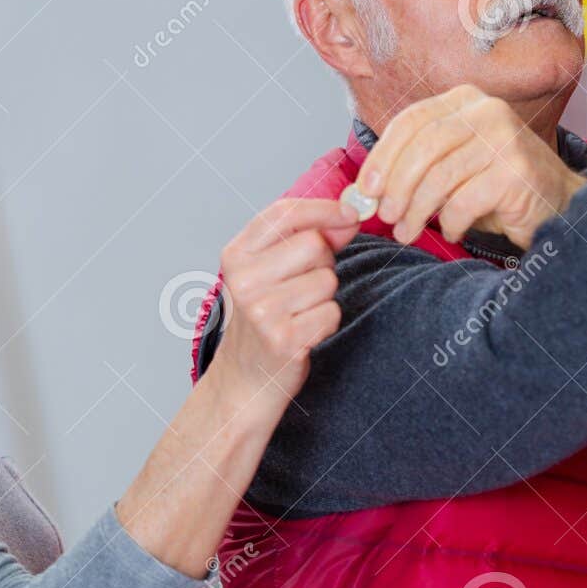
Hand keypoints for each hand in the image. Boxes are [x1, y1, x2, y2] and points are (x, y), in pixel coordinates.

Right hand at [207, 198, 358, 424]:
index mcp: (235, 255)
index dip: (324, 208)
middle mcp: (243, 280)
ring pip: (327, 280)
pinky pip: (331, 313)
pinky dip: (326, 322)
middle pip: (314, 245)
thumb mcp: (268, 271)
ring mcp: (261, 311)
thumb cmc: (262, 319)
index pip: (283, 213)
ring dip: (325, 296)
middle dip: (324, 262)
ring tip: (300, 311)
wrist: (244, 379)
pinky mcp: (283, 340)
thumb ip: (305, 238)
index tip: (350, 212)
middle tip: (304, 285)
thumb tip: (349, 216)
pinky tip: (304, 332)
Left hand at [356, 85, 586, 248]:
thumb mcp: (452, 165)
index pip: (410, 121)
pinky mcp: (517, 171)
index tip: (365, 190)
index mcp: (465, 100)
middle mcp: (487, 111)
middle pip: (422, 146)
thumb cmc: (495, 186)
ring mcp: (505, 139)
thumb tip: (362, 192)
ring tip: (406, 233)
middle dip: (394, 186)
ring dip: (416, 211)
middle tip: (384, 217)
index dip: (382, 157)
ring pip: (439, 176)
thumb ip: (414, 166)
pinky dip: (449, 223)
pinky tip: (452, 232)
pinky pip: (464, 201)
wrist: (558, 204)